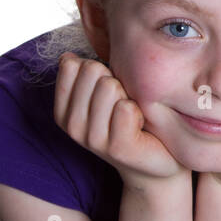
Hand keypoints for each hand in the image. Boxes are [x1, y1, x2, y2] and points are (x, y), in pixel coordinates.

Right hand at [54, 52, 187, 188]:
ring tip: (132, 116)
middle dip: (116, 80)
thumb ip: (86, 76)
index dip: (98, 69)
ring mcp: (92, 139)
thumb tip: (68, 58)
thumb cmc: (131, 121)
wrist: (158, 162)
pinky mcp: (117, 148)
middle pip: (93, 71)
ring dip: (129, 96)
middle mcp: (72, 126)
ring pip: (110, 86)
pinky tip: (141, 126)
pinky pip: (126, 107)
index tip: (109, 90)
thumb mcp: (104, 95)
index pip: (72, 66)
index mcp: (63, 111)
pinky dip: (140, 110)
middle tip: (124, 104)